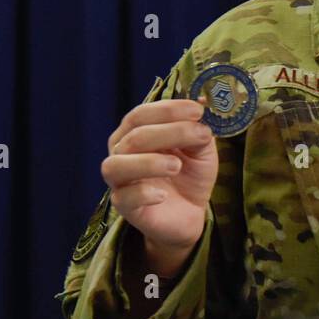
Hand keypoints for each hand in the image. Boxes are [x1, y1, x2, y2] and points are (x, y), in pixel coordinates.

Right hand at [101, 97, 218, 257]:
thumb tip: (200, 105)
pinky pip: (124, 197)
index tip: (197, 110)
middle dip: (169, 131)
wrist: (189, 213)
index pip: (142, 114)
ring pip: (117, 165)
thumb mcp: (201, 149)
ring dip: (148, 162)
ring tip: (176, 166)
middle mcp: (122, 152)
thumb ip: (197, 130)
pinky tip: (163, 195)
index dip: (168, 109)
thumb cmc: (189, 174)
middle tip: (199, 135)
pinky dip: (143, 193)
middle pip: (134, 135)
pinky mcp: (124, 206)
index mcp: (135, 132)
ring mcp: (120, 180)